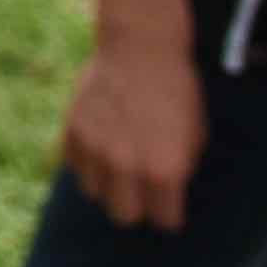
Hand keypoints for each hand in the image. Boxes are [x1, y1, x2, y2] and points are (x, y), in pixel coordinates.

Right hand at [58, 29, 204, 233]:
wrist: (141, 47)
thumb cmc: (177, 90)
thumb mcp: (195, 134)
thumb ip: (178, 168)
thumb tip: (167, 192)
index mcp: (163, 170)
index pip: (165, 220)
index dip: (170, 214)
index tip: (170, 206)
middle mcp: (126, 166)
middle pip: (124, 216)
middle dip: (136, 207)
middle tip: (142, 191)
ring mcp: (95, 150)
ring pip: (94, 193)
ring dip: (108, 184)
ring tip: (118, 165)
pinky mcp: (72, 132)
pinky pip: (75, 165)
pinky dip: (87, 161)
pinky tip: (101, 145)